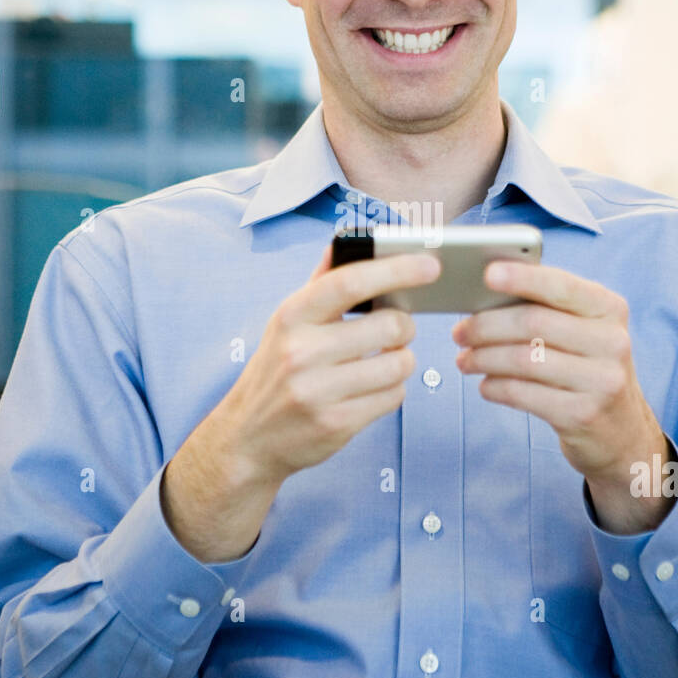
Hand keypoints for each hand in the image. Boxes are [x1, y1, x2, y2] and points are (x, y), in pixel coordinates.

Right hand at [161, 243, 440, 560]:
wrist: (247, 437)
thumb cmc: (277, 370)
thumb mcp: (287, 322)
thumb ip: (321, 283)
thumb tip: (352, 240)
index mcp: (291, 316)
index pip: (349, 282)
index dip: (395, 269)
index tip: (430, 264)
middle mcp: (301, 352)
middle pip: (388, 326)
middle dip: (405, 326)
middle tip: (398, 329)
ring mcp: (318, 391)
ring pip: (398, 364)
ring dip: (401, 361)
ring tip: (383, 361)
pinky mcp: (337, 424)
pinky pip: (394, 397)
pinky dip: (393, 390)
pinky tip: (372, 389)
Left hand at [452, 258, 673, 533]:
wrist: (621, 432)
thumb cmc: (587, 369)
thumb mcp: (584, 332)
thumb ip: (546, 308)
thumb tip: (484, 295)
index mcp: (610, 308)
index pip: (561, 285)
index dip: (522, 278)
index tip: (486, 273)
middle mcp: (612, 341)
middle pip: (533, 323)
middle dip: (486, 326)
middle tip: (459, 332)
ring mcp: (601, 380)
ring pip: (523, 359)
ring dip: (484, 358)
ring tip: (464, 360)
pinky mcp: (583, 414)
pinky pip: (523, 394)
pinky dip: (495, 387)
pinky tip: (485, 385)